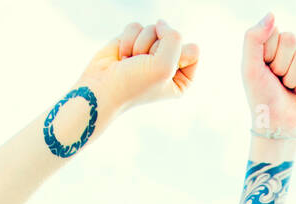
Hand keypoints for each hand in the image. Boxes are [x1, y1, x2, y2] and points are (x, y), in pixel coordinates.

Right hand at [78, 19, 198, 119]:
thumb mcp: (165, 64)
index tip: (162, 70)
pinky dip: (127, 39)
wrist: (102, 88)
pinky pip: (136, 26)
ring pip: (154, 28)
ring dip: (140, 44)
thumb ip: (174, 38)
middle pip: (173, 36)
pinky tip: (122, 56)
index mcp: (183, 78)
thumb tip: (161, 23)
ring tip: (132, 62)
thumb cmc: (134, 84)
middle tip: (143, 66)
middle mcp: (168, 64)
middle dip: (155, 49)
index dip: (176, 55)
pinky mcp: (132, 42)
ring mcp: (150, 52)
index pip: (193, 50)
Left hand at [244, 13, 295, 136]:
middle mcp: (285, 50)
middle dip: (281, 64)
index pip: (275, 31)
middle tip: (276, 79)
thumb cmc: (261, 96)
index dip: (269, 52)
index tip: (263, 68)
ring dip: (292, 78)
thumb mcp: (249, 67)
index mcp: (268, 44)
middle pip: (291, 39)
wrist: (278, 123)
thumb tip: (272, 13)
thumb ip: (253, 38)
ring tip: (286, 88)